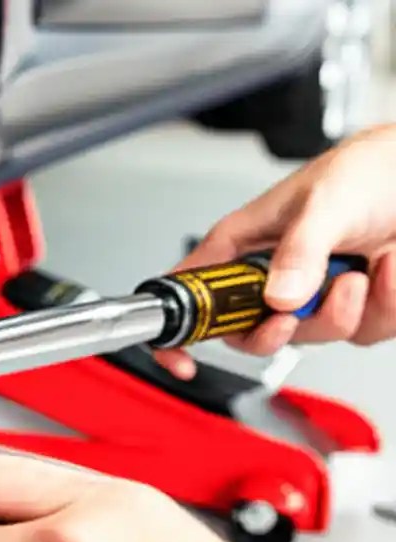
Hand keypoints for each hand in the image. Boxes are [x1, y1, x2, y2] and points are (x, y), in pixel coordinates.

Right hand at [156, 124, 395, 379]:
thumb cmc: (367, 170)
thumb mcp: (325, 203)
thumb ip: (299, 251)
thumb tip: (279, 298)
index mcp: (244, 244)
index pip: (191, 292)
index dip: (179, 330)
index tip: (183, 358)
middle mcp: (273, 275)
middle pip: (249, 333)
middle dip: (279, 330)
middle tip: (292, 311)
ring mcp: (315, 294)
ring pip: (313, 337)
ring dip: (345, 310)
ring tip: (360, 269)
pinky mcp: (357, 306)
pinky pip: (364, 332)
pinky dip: (384, 304)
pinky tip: (385, 269)